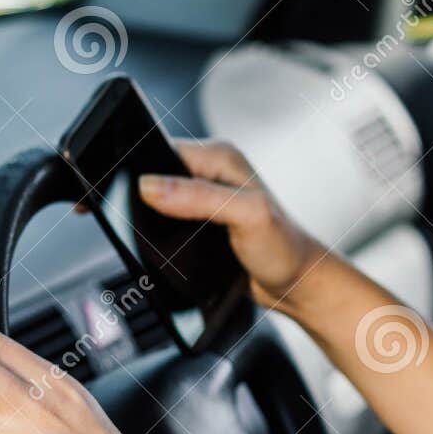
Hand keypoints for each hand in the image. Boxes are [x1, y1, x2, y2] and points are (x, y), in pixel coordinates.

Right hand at [137, 139, 325, 311]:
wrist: (296, 283)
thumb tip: (150, 186)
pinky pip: (167, 220)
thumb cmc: (283, 248)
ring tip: (168, 237)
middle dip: (145, 198)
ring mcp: (206, 197)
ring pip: (158, 200)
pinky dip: (162, 233)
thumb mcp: (246, 216)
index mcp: (220, 156)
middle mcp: (212, 171)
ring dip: (153, 219)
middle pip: (156, 175)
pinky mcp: (202, 221)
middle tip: (158, 222)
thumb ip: (200, 197)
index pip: (162, 150)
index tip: (136, 196)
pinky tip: (171, 245)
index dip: (143, 171)